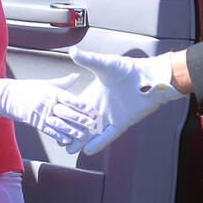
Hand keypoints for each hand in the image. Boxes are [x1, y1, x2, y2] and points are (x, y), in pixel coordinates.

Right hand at [0, 73, 98, 146]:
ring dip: (71, 130)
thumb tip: (76, 76)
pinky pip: (47, 129)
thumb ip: (62, 82)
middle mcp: (47, 101)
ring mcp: (40, 112)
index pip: (70, 98)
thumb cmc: (27, 88)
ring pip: (58, 123)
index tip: (92, 110)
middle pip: (67, 112)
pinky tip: (66, 140)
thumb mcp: (45, 83)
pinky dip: (57, 135)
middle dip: (80, 119)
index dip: (82, 105)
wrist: (7, 96)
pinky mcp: (33, 121)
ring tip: (83, 136)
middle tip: (92, 125)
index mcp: (51, 91)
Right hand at [63, 48, 180, 155]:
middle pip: (81, 122)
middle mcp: (100, 107)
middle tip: (58, 141)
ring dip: (81, 141)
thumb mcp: (104, 64)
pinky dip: (99, 143)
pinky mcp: (122, 122)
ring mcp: (111, 116)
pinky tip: (87, 151)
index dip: (64, 114)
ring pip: (92, 132)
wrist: (149, 77)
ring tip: (69, 150)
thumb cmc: (128, 69)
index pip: (75, 107)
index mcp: (93, 95)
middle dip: (70, 131)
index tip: (52, 121)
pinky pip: (108, 135)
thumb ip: (88, 60)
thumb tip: (72, 51)